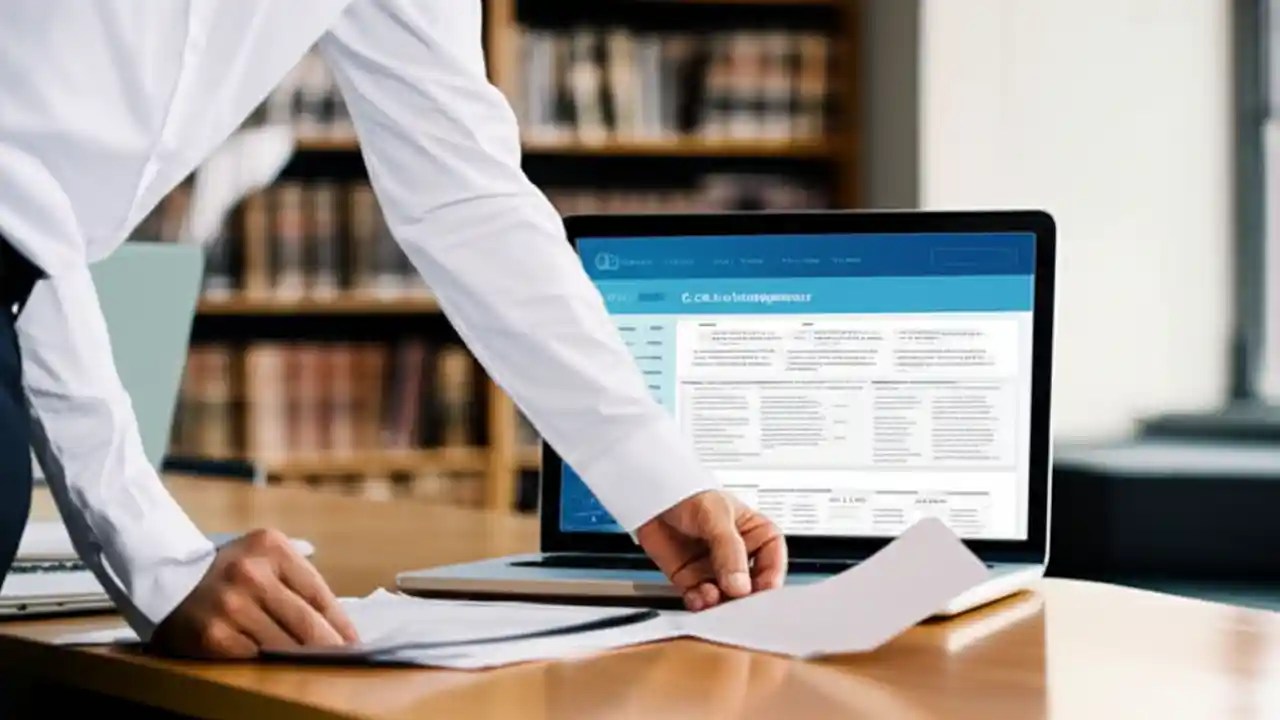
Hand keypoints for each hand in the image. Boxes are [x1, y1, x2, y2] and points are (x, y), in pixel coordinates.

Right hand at [150, 528, 358, 658]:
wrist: (165, 579)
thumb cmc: (227, 572)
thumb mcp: (262, 558)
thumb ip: (296, 583)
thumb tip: (338, 626)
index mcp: (270, 548)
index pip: (319, 593)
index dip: (341, 622)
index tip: (355, 641)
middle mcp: (250, 573)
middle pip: (307, 623)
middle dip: (331, 647)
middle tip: (347, 661)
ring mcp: (231, 605)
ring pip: (285, 644)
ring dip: (306, 660)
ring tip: (321, 668)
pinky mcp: (214, 636)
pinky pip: (256, 658)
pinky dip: (273, 666)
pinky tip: (283, 670)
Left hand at [635, 490, 785, 611]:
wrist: (652, 498)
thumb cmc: (689, 495)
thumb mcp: (716, 516)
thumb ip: (729, 551)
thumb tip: (739, 584)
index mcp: (757, 534)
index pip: (773, 560)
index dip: (771, 577)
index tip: (763, 589)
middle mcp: (739, 556)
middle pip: (752, 586)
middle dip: (746, 598)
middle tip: (740, 604)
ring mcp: (717, 570)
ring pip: (728, 598)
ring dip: (722, 604)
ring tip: (714, 599)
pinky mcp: (694, 581)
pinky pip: (703, 600)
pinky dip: (701, 604)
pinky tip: (698, 597)